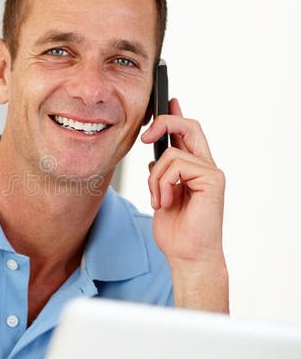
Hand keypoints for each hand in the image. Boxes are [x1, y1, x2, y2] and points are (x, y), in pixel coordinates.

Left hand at [141, 98, 227, 310]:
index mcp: (194, 169)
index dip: (176, 115)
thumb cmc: (176, 232)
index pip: (188, 133)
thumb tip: (153, 156)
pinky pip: (176, 165)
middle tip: (145, 137)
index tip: (168, 102)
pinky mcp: (213, 180)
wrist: (188, 256)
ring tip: (159, 200)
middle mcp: (206, 167)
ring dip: (155, 178)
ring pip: (171, 152)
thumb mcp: (161, 195)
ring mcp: (211, 172)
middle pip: (189, 126)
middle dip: (164, 122)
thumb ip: (161, 174)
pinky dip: (162, 184)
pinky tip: (166, 202)